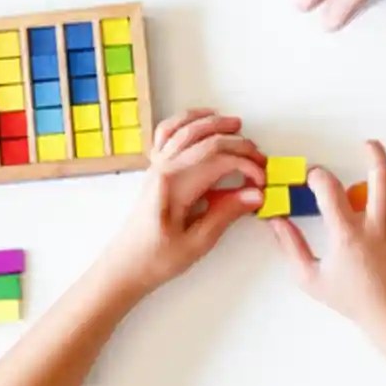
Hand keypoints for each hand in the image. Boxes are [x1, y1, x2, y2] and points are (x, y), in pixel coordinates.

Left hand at [102, 109, 264, 292]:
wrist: (124, 266)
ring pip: (186, 130)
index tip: (262, 182)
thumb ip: (226, 214)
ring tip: (236, 125)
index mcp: (173, 185)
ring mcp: (156, 166)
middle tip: (260, 159)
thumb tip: (254, 194)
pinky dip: (184, 121)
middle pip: (206, 140)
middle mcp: (163, 169)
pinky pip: (166, 134)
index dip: (246, 165)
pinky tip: (201, 120)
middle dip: (238, 144)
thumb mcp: (197, 243)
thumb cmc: (156, 259)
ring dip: (213, 123)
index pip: (218, 160)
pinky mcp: (154, 170)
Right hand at [267, 141, 385, 332]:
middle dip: (373, 153)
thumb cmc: (355, 300)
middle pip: (379, 172)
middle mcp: (376, 222)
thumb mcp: (312, 279)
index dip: (318, 175)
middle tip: (367, 145)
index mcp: (347, 232)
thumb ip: (291, 247)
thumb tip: (276, 223)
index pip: (329, 187)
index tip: (314, 176)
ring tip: (384, 179)